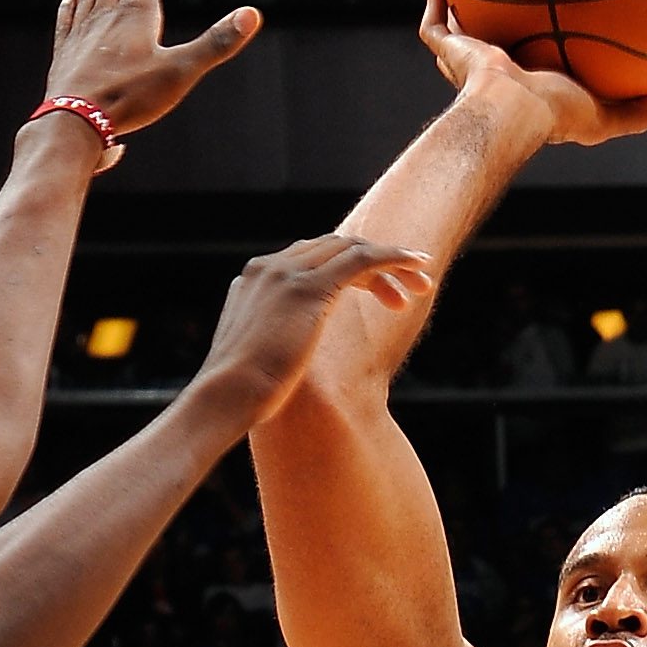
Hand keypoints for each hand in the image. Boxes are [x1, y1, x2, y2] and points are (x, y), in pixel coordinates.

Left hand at [44, 0, 256, 146]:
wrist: (75, 123)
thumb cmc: (129, 99)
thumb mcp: (180, 72)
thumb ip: (216, 43)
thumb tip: (253, 15)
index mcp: (137, 14)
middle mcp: (108, 15)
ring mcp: (84, 32)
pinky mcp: (67, 53)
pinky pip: (68, 19)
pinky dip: (70, 2)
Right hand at [196, 234, 433, 422]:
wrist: (225, 397)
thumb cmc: (236, 396)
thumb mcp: (253, 362)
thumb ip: (269, 347)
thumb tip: (281, 366)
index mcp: (254, 280)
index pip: (309, 258)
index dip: (346, 271)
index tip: (375, 293)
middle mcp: (269, 267)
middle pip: (332, 248)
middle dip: (374, 263)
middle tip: (409, 290)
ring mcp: (287, 273)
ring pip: (351, 250)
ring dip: (390, 262)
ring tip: (422, 287)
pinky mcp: (309, 287)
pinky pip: (361, 260)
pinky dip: (392, 258)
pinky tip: (417, 266)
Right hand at [418, 0, 646, 143]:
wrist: (511, 110)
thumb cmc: (555, 114)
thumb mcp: (605, 115)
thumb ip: (635, 110)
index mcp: (529, 87)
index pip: (533, 63)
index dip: (540, 44)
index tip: (552, 20)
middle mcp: (496, 74)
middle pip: (494, 42)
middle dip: (496, 21)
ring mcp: (469, 63)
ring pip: (459, 31)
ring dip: (461, 5)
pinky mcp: (450, 53)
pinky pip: (436, 21)